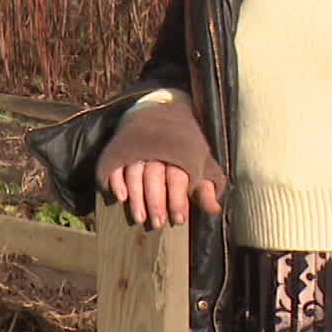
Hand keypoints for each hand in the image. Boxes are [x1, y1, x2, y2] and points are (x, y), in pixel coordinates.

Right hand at [95, 99, 226, 228]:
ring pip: (134, 173)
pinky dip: (116, 181)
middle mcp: (157, 150)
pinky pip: (116, 165)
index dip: (178, 200)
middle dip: (156, 202)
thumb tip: (215, 209)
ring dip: (136, 197)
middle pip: (154, 177)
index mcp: (179, 153)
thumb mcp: (201, 161)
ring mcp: (137, 149)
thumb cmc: (184, 144)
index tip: (178, 219)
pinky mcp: (122, 148)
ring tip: (140, 217)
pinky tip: (120, 197)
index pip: (177, 178)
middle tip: (157, 223)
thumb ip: (207, 186)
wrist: (161, 109)